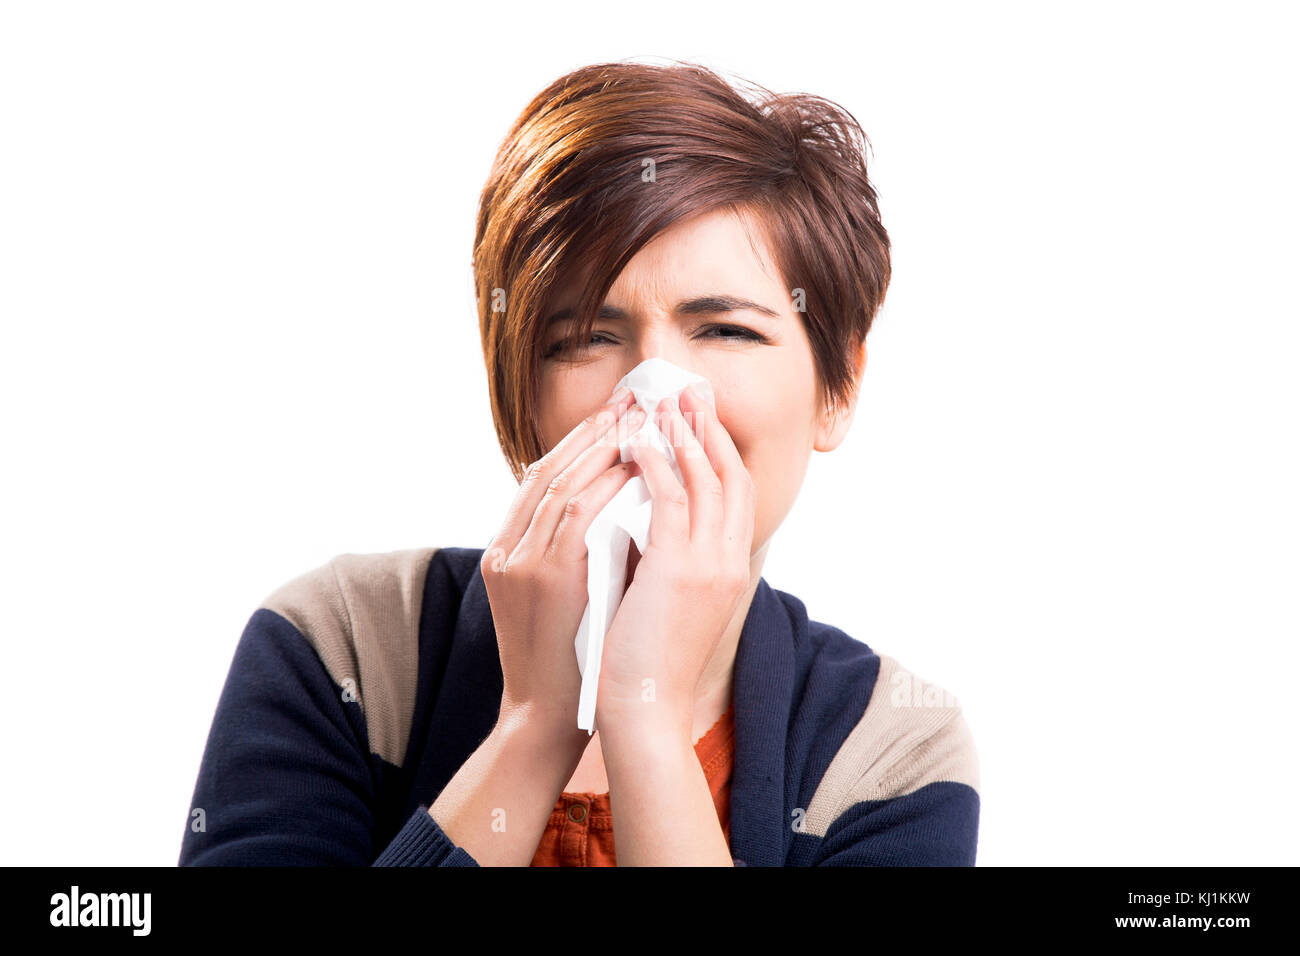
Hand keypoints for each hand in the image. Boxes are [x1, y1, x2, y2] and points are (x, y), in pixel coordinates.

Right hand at [481, 387, 646, 757]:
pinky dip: (603, 482)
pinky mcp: (540, 575)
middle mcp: (506, 548)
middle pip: (547, 470)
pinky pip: (573, 513)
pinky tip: (634, 461)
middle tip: (630, 399)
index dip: (579, 442)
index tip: (615, 415)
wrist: (548, 716)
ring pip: (559, 483)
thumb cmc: (568, 659)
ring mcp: (519, 560)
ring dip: (600, 446)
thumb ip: (576, 549)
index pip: (542, 478)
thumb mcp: (560, 595)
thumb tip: (622, 503)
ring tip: (636, 417)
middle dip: (591, 431)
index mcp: (507, 550)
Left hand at [594, 384, 756, 736]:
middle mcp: (728, 560)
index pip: (733, 493)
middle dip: (709, 429)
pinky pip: (672, 497)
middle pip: (730, 475)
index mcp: (729, 568)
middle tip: (688, 391)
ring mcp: (709, 564)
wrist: (644, 709)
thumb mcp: (670, 602)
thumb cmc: (645, 662)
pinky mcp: (679, 569)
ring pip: (705, 478)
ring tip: (662, 400)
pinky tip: (637, 440)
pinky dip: (658, 462)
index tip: (698, 419)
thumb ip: (669, 558)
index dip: (718, 451)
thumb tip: (644, 519)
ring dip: (683, 433)